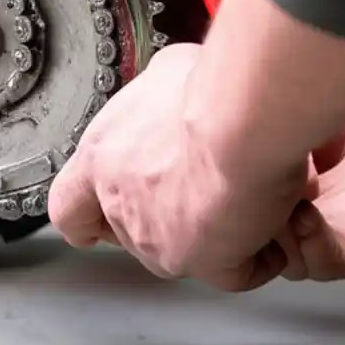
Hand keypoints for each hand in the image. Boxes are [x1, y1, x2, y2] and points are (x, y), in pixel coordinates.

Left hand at [48, 44, 308, 289]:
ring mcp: (154, 239)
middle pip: (132, 232)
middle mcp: (120, 201)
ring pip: (182, 253)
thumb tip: (172, 91)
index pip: (69, 206)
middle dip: (168, 219)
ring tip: (247, 203)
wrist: (243, 122)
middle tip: (202, 197)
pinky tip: (275, 226)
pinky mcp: (198, 262)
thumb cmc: (211, 91)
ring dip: (214, 234)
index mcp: (103, 153)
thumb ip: (159, 97)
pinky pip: (232, 272)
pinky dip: (256, 255)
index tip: (97, 222)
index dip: (87, 216)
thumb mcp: (171, 72)